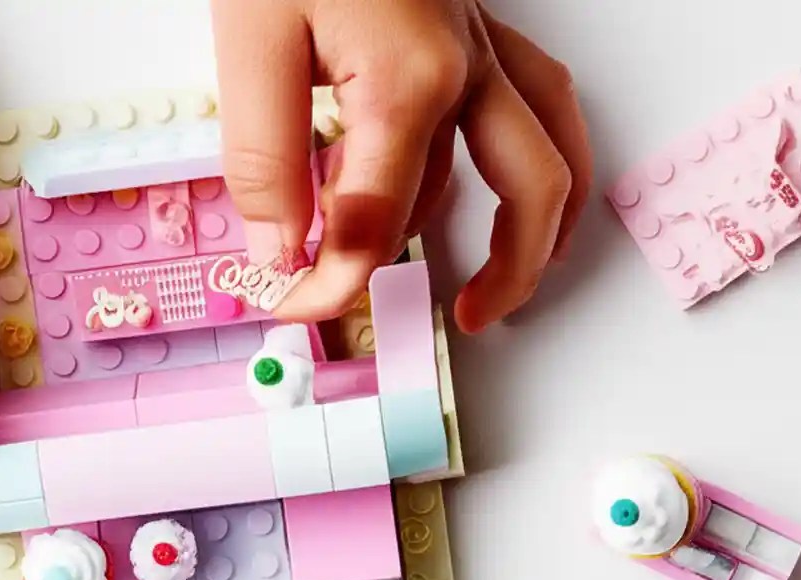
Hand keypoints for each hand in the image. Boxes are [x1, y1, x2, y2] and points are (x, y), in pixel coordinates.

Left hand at [211, 0, 591, 331]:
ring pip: (542, 162)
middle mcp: (468, 71)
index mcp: (409, 81)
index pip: (376, 220)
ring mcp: (487, 51)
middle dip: (486, 277)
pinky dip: (548, 170)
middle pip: (497, 200)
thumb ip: (265, 157)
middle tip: (439, 321)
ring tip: (497, 291)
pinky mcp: (484, 36)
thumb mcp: (250, 42)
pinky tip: (532, 199)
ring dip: (530, 235)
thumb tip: (283, 248)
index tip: (291, 303)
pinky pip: (551, 113)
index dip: (331, 279)